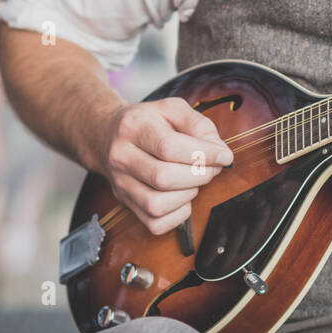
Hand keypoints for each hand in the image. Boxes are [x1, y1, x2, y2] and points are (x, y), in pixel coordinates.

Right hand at [97, 98, 232, 234]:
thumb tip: (221, 153)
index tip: (224, 156)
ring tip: (193, 181)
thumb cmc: (147, 123)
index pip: (169, 147)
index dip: (203, 155)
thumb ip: (199, 125)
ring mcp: (120, 183)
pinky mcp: (125, 203)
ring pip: (157, 205)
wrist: (106, 136)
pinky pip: (155, 223)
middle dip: (198, 176)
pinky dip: (177, 215)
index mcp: (133, 126)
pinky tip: (182, 197)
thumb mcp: (172, 109)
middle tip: (211, 168)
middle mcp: (121, 156)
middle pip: (163, 177)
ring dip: (187, 196)